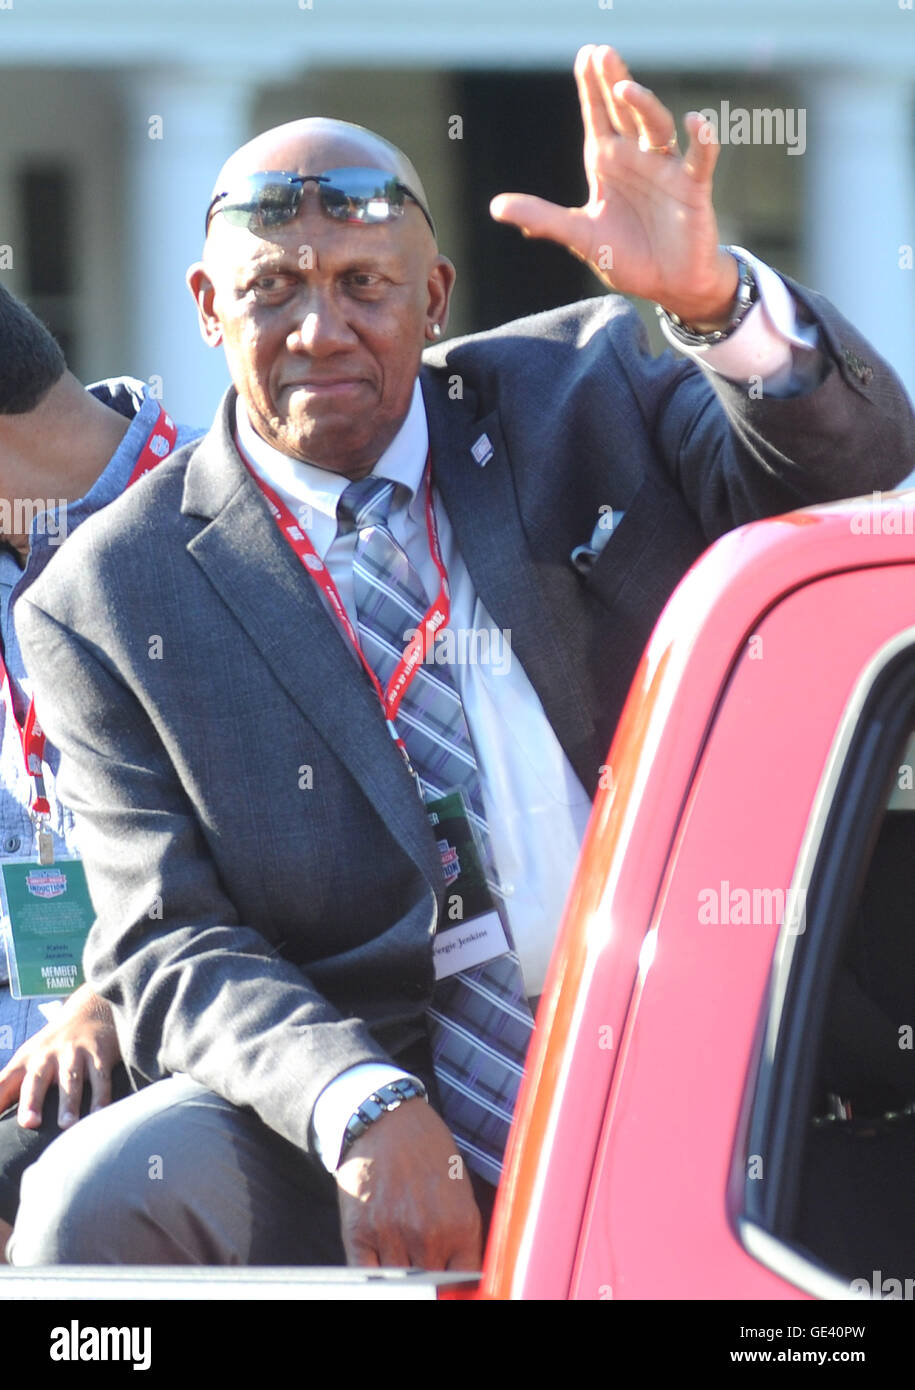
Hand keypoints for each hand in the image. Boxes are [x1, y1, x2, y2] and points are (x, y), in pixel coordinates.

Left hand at [0, 983, 119, 1129]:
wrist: (92, 1009)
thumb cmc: (54, 1047)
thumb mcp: (29, 1060)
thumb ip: (10, 1088)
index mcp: (25, 1061)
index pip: (4, 1082)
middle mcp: (47, 1056)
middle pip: (37, 1079)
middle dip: (32, 1100)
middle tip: (29, 1122)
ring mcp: (74, 1054)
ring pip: (70, 1079)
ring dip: (69, 1102)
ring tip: (67, 1125)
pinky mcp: (99, 1054)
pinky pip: (100, 1078)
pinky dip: (101, 1096)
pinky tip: (99, 1112)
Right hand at [334, 1098, 482, 1269]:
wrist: (387, 1119)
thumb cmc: (427, 1149)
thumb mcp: (460, 1187)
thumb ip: (461, 1232)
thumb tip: (461, 1271)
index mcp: (461, 1223)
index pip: (465, 1281)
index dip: (457, 1286)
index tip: (450, 1282)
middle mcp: (428, 1234)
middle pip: (431, 1286)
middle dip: (430, 1277)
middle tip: (425, 1262)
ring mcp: (392, 1235)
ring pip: (399, 1284)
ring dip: (402, 1276)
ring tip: (403, 1255)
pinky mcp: (359, 1232)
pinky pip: (366, 1275)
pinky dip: (374, 1278)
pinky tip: (381, 1267)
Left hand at [490, 44, 738, 328]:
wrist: (668, 284)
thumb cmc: (627, 256)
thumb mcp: (580, 236)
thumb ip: (543, 218)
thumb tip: (496, 207)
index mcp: (608, 163)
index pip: (597, 118)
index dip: (590, 88)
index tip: (584, 55)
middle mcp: (637, 158)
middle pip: (625, 112)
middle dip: (614, 81)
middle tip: (602, 52)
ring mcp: (666, 169)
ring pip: (657, 127)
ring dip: (643, 107)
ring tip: (624, 90)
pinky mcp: (692, 188)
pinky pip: (699, 158)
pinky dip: (701, 141)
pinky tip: (694, 122)